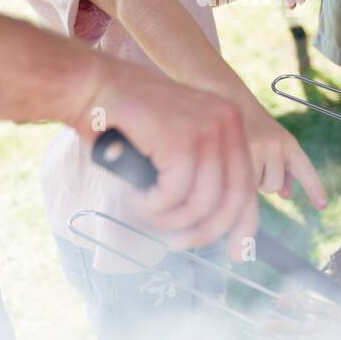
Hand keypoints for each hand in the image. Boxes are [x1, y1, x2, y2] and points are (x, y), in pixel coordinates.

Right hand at [70, 60, 257, 257]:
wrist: (93, 87)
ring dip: (170, 219)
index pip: (248, 183)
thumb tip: (213, 221)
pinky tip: (136, 194)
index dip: (244, 223)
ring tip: (146, 209)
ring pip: (202, 201)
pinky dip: (152, 205)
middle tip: (179, 243)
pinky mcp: (180, 138)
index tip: (236, 252)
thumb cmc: (126, 120)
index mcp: (229, 122)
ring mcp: (206, 128)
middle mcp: (226, 121)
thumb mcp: (175, 142)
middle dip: (206, 230)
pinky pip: (174, 195)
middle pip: (233, 198)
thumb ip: (198, 170)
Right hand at [240, 99, 327, 208]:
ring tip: (242, 154)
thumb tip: (286, 195)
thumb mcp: (272, 141)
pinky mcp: (240, 151)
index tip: (322, 205)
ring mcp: (259, 148)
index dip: (314, 188)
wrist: (226, 99)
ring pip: (257, 185)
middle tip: (252, 157)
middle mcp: (277, 145)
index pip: (304, 169)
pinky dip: (238, 176)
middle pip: (274, 186)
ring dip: (249, 177)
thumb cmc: (251, 125)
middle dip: (262, 179)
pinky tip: (232, 158)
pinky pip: (243, 181)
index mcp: (288, 143)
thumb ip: (282, 167)